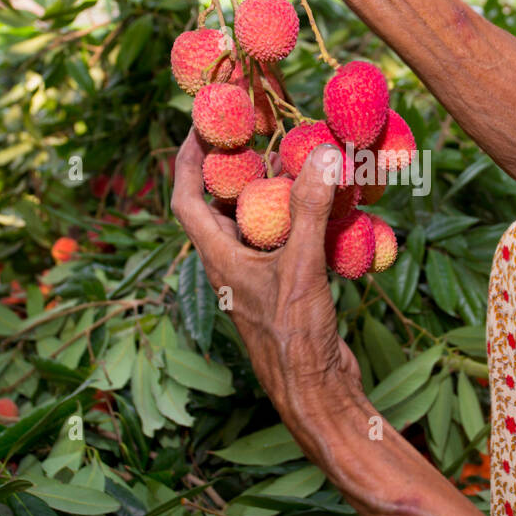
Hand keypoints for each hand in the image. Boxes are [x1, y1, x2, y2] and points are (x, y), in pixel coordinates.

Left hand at [169, 131, 362, 427]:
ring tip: (294, 155)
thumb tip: (320, 154)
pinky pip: (286, 239)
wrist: (316, 392)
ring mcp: (258, 276)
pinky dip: (301, 217)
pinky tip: (329, 202)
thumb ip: (308, 209)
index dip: (188, 158)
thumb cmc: (294, 337)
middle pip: (220, 204)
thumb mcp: (301, 267)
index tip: (202, 123)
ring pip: (256, 221)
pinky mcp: (286, 287)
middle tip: (256, 130)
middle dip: (235, 165)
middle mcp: (231, 264)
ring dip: (271, 189)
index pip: (186, 198)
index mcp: (218, 258)